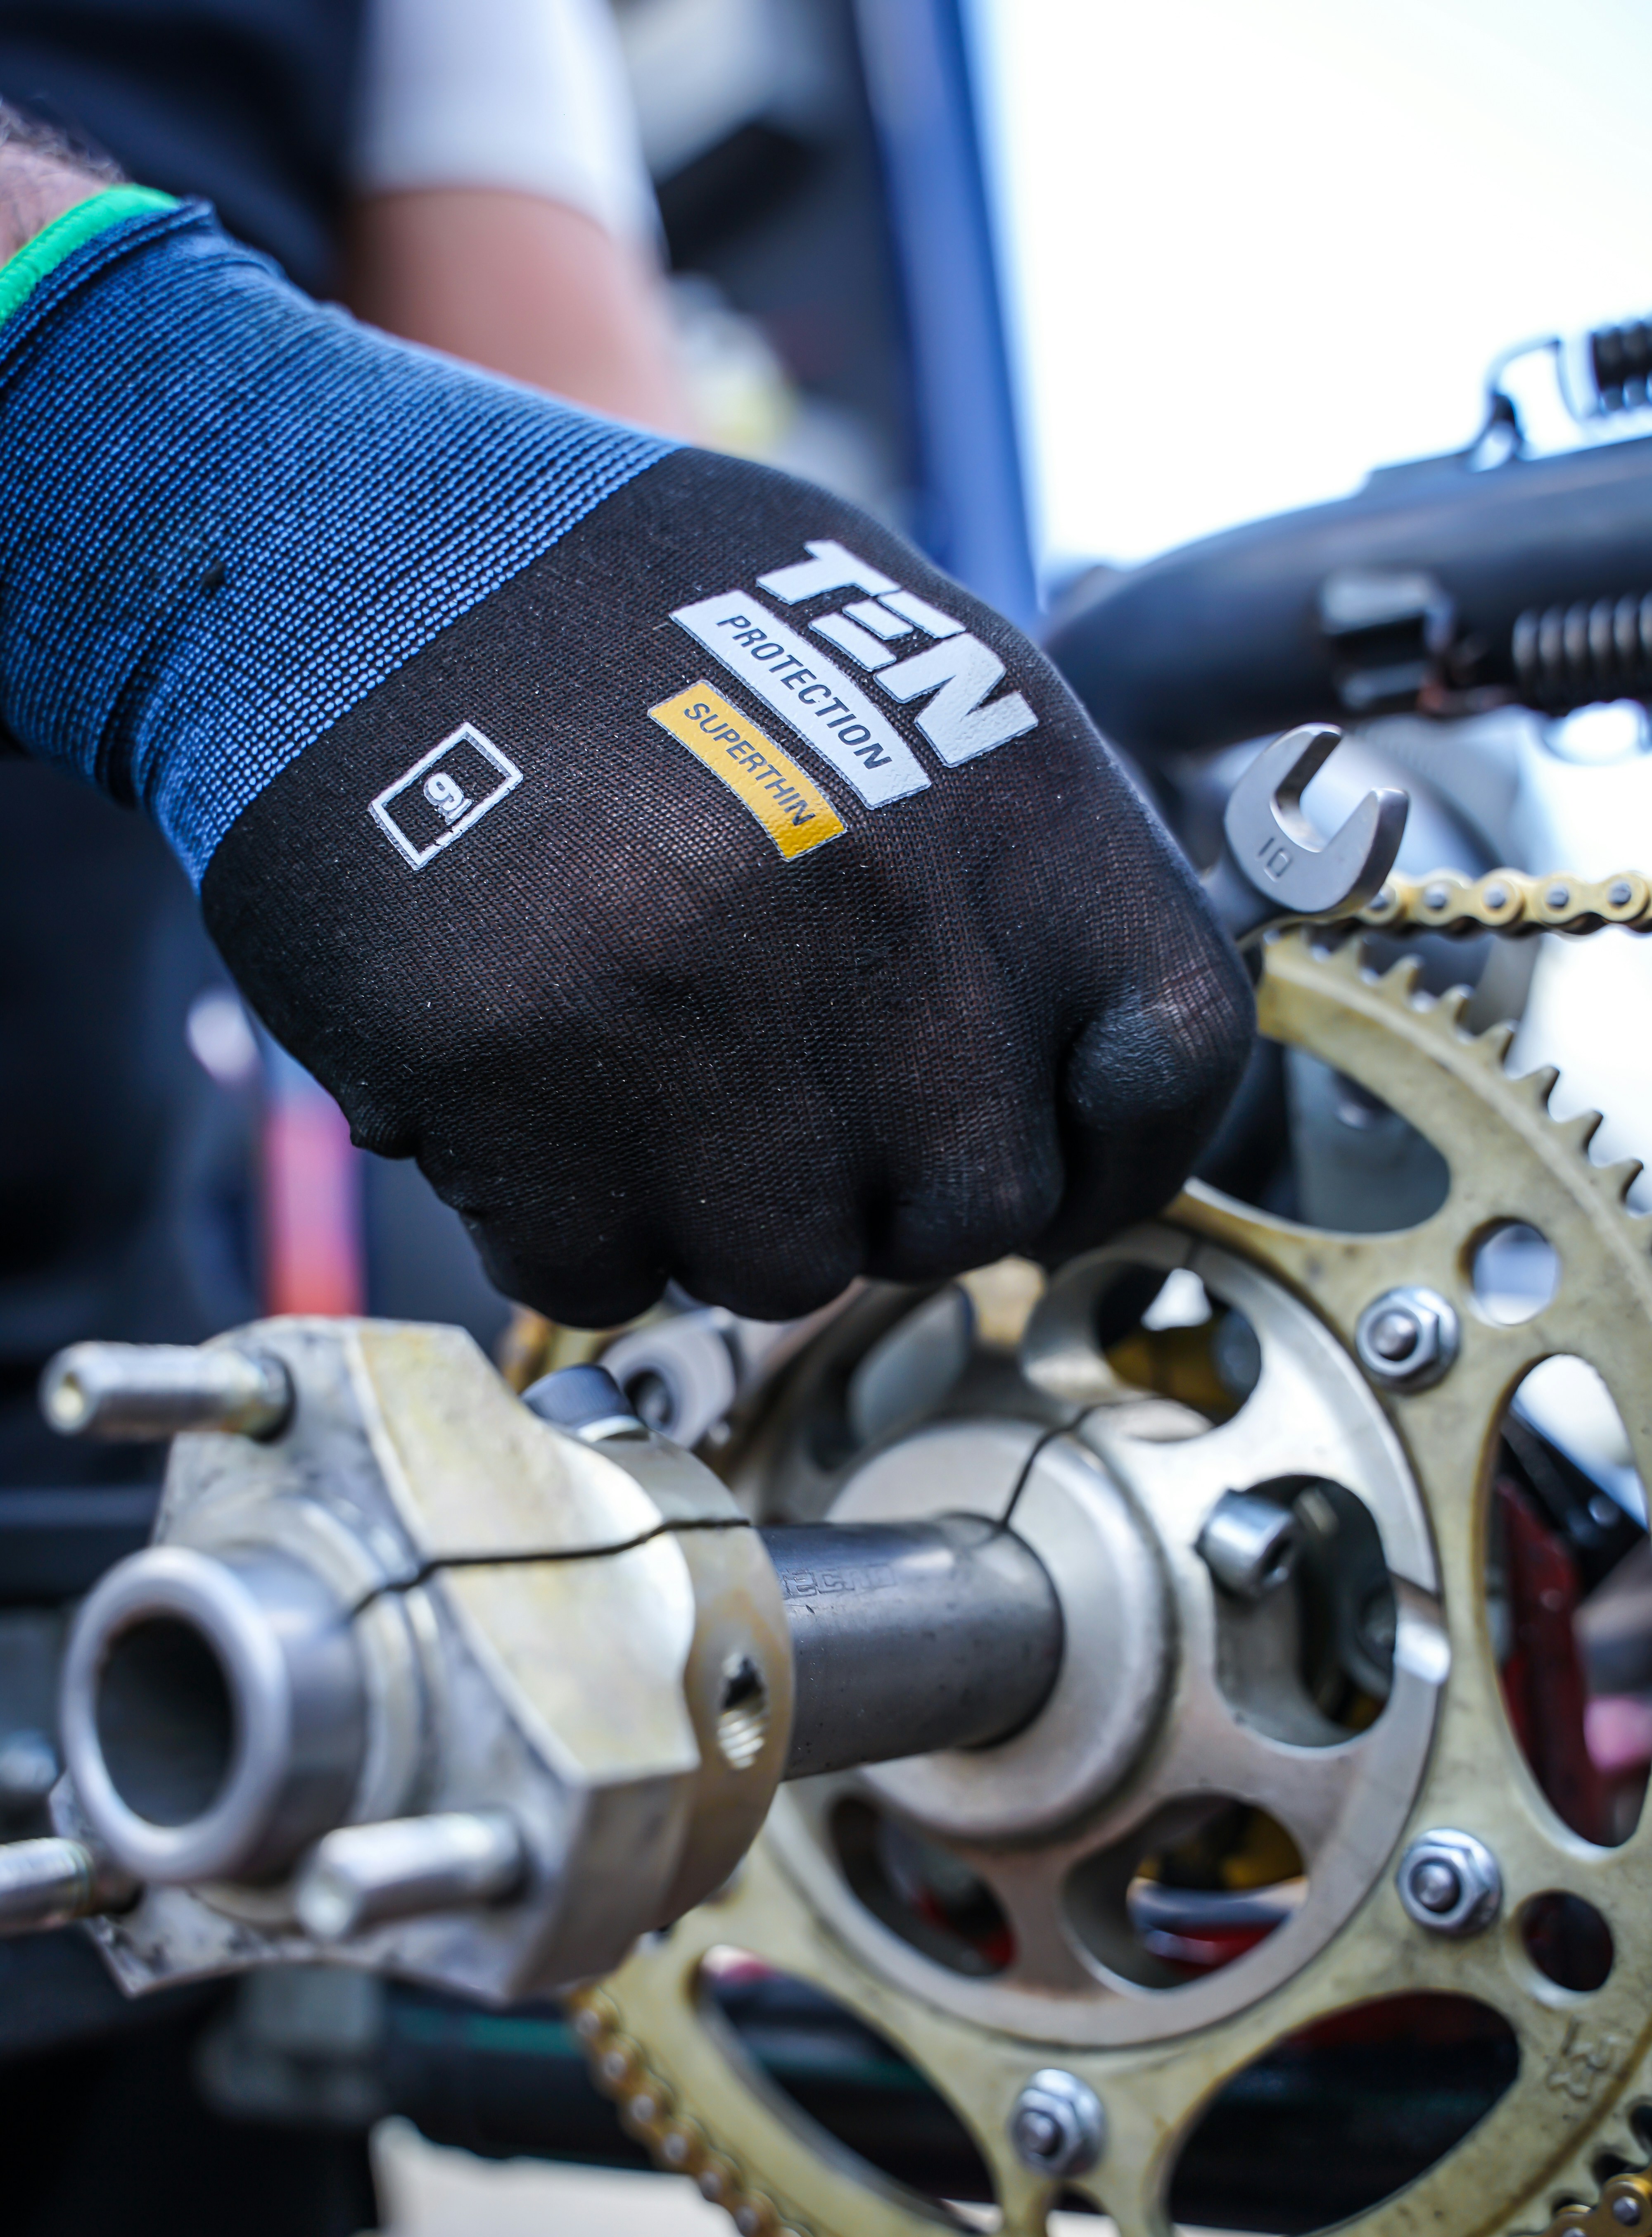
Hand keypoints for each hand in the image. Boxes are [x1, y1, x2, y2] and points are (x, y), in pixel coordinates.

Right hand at [0, 197, 1251, 1323]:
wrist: (343, 555)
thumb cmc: (620, 608)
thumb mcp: (885, 642)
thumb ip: (1017, 851)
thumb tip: (1093, 1046)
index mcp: (1008, 784)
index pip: (1175, 1059)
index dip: (1117, 1151)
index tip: (1049, 1171)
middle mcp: (882, 907)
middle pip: (977, 1206)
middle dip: (889, 1186)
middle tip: (788, 1094)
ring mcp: (700, 1009)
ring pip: (789, 1265)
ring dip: (721, 1203)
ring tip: (641, 1060)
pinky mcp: (525, 1091)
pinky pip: (607, 1271)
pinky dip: (571, 1213)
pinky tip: (535, 1084)